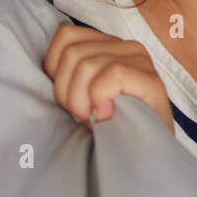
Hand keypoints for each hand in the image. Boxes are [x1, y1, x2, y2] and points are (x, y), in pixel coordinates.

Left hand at [43, 24, 173, 133]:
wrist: (149, 159)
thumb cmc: (113, 129)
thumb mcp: (85, 97)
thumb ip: (71, 76)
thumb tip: (46, 73)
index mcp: (110, 46)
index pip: (66, 37)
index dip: (55, 69)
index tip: (66, 99)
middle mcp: (127, 46)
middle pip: (72, 53)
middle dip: (66, 92)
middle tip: (81, 116)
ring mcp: (140, 60)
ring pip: (86, 65)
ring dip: (81, 101)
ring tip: (93, 120)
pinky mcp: (150, 78)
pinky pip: (110, 75)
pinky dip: (100, 99)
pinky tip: (106, 117)